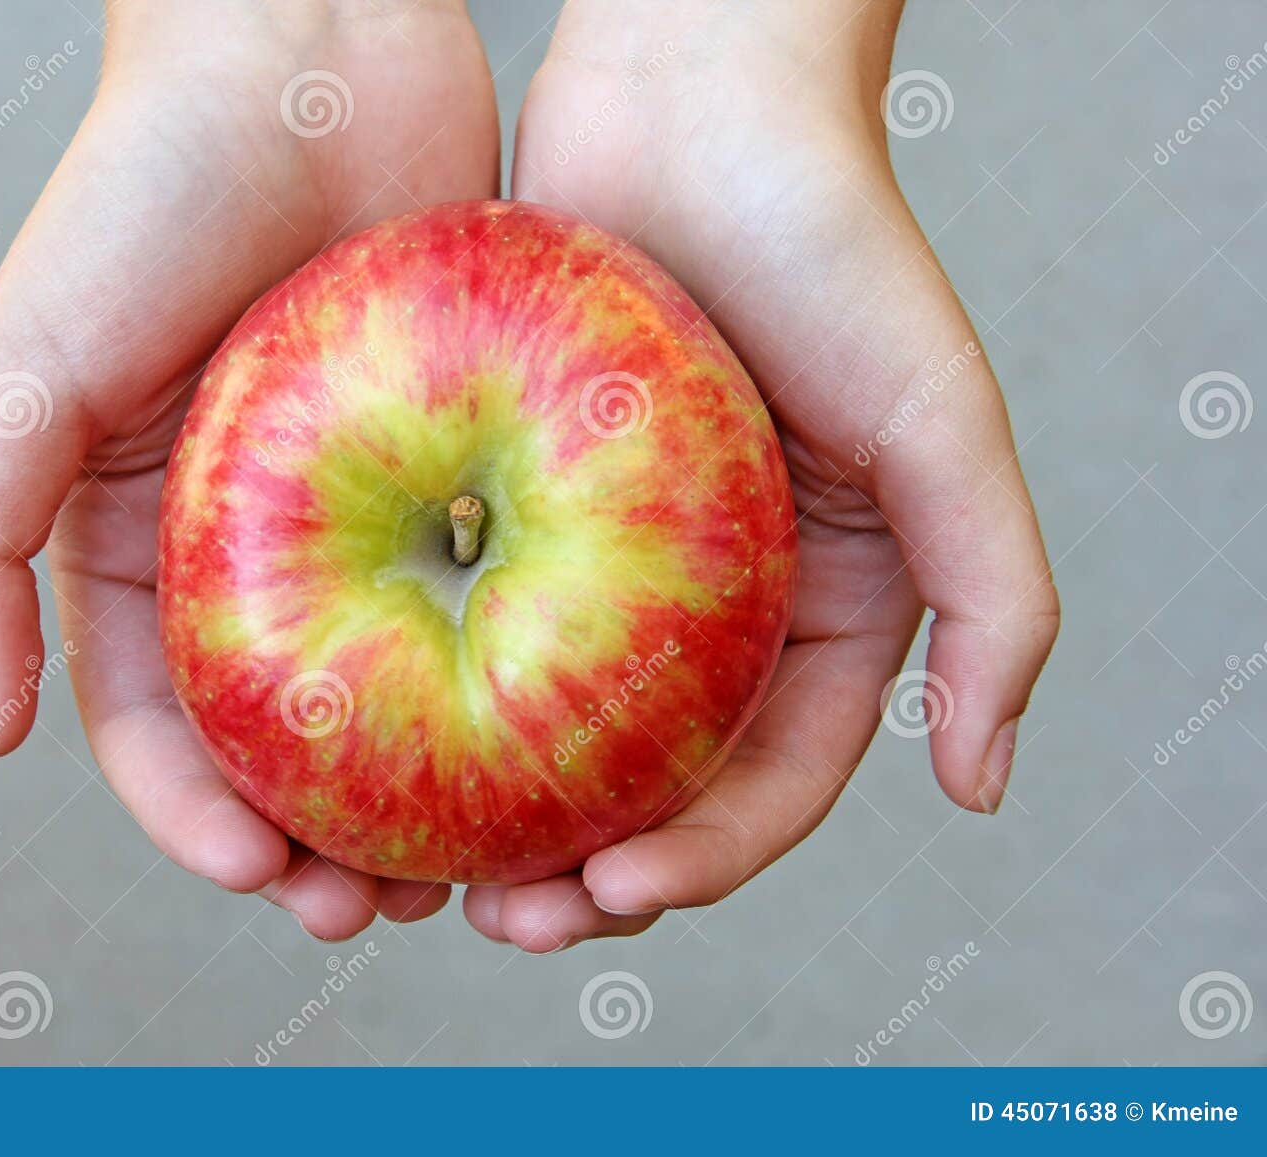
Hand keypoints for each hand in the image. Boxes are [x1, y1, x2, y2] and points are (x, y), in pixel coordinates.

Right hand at [0, 0, 498, 938]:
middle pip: (284, 736)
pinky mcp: (458, 458)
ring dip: (423, 786)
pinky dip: (509, 670)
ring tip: (475, 858)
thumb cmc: (145, 191)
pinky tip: (554, 727)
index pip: (155, 730)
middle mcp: (248, 544)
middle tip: (379, 906)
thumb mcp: (20, 370)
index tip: (269, 885)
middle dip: (320, 839)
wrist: (309, 48)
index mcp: (138, 544)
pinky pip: (490, 590)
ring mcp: (359, 509)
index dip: (198, 827)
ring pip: (399, 688)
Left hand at [463, 0, 1059, 949]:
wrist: (692, 99)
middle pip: (652, 784)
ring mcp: (617, 564)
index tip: (609, 894)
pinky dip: (437, 695)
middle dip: (584, 873)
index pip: (770, 783)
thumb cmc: (830, 243)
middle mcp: (719, 606)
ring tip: (425, 871)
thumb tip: (982, 784)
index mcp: (822, 610)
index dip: (701, 864)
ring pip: (554, 730)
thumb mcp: (943, 423)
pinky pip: (476, 625)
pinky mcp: (525, 504)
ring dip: (499, 815)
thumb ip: (997, 601)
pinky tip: (377, 740)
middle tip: (503, 918)